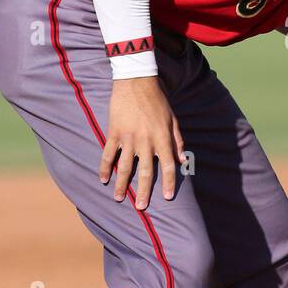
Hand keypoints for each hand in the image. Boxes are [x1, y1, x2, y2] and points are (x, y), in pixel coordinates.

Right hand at [99, 76, 185, 210]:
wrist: (136, 80)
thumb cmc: (157, 100)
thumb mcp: (172, 119)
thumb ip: (177, 140)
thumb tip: (184, 160)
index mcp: (162, 138)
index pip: (168, 165)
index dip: (168, 182)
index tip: (167, 197)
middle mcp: (146, 141)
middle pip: (146, 171)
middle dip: (144, 191)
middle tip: (142, 207)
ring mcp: (128, 137)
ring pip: (125, 166)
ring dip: (122, 184)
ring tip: (119, 198)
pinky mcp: (114, 132)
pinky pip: (108, 153)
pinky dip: (105, 167)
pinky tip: (103, 179)